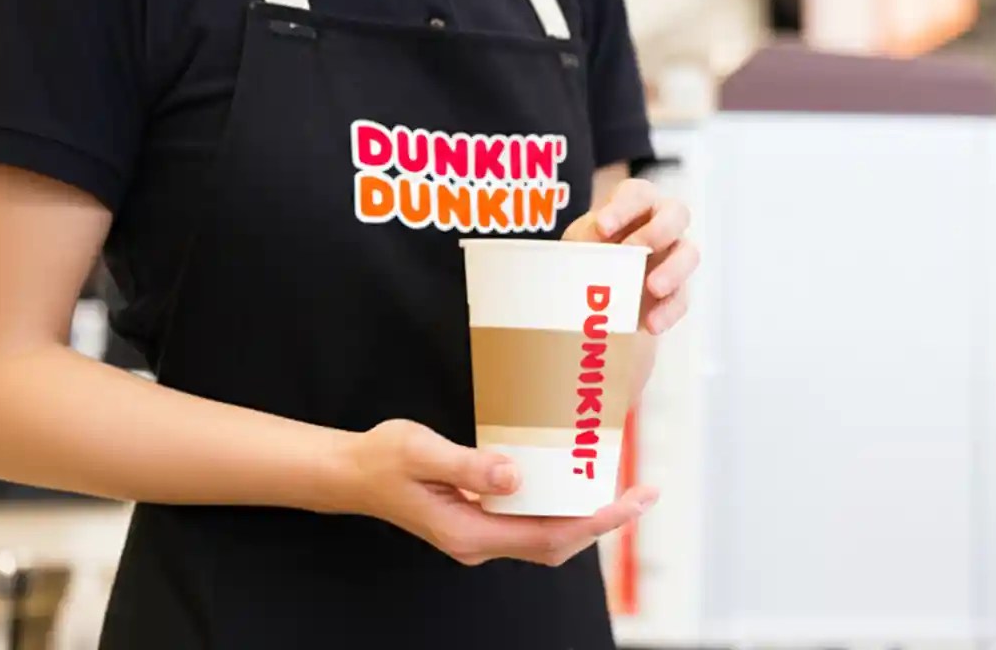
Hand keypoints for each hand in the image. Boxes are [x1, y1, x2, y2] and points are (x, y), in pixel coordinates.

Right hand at [338, 419, 657, 566]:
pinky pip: (530, 522)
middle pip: (557, 543)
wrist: (351, 473)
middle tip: (644, 492)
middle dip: (604, 521)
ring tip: (621, 490)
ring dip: (585, 517)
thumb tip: (516, 476)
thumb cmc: (383, 459)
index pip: (548, 536)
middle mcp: (479, 542)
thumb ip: (468, 464)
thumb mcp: (421, 451)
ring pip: (546, 537)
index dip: (596, 521)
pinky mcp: (479, 521)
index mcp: (469, 532)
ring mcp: (480, 535)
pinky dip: (560, 508)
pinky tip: (574, 484)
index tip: (632, 501)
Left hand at [563, 178, 698, 334]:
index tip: (603, 226)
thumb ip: (585, 238)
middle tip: (634, 248)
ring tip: (652, 287)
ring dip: (673, 269)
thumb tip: (593, 241)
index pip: (637, 194)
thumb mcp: (579, 242)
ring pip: (690, 253)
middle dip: (657, 230)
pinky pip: (681, 298)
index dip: (623, 207)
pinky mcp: (675, 291)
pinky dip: (668, 311)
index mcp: (636, 204)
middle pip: (676, 214)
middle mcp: (662, 224)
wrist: (590, 292)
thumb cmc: (588, 253)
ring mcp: (674, 257)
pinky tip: (651, 324)